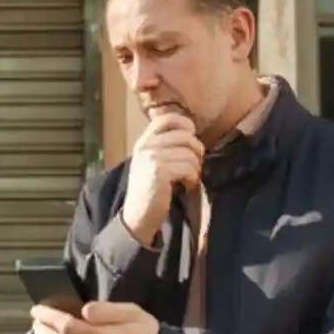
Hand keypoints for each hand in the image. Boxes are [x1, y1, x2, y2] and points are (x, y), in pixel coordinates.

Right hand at [122, 113, 203, 244]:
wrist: (137, 216)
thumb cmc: (150, 190)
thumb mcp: (151, 162)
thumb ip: (165, 146)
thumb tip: (191, 134)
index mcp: (144, 141)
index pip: (168, 118)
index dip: (185, 125)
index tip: (190, 140)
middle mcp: (146, 146)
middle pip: (186, 136)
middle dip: (197, 152)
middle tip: (193, 167)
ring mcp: (151, 157)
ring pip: (190, 154)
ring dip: (195, 169)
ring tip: (188, 179)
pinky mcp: (159, 171)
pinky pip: (188, 167)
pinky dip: (192, 179)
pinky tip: (185, 186)